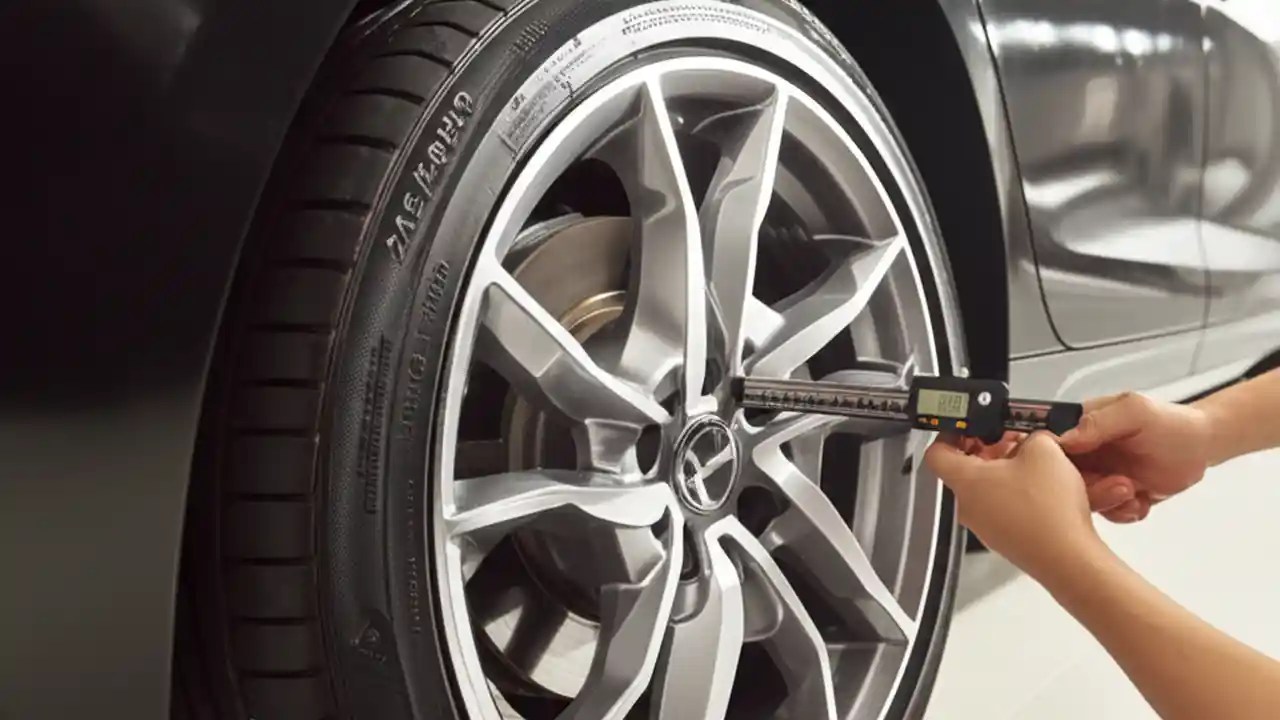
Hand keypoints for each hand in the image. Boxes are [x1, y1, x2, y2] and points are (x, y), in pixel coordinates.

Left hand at [925, 432, 1104, 580]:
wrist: (1069, 559)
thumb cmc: (1048, 510)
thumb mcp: (1044, 451)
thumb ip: (1032, 435)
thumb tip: (1033, 440)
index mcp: (965, 482)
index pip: (936, 453)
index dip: (950, 434)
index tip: (970, 426)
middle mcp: (967, 506)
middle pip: (964, 469)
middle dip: (988, 448)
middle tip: (1012, 438)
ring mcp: (985, 526)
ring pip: (986, 488)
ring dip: (1005, 469)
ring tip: (1034, 460)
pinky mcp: (1004, 538)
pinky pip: (1001, 507)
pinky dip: (1016, 491)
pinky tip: (1042, 487)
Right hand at [1059, 392, 1211, 523]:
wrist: (1202, 446)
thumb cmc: (1172, 423)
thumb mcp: (1135, 411)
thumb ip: (1100, 421)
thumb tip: (1065, 438)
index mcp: (1080, 428)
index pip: (1049, 449)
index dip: (1055, 465)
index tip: (1078, 473)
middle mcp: (1084, 453)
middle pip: (1063, 480)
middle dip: (1091, 490)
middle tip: (1121, 486)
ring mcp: (1098, 475)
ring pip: (1083, 501)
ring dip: (1109, 503)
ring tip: (1133, 493)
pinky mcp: (1113, 495)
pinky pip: (1106, 513)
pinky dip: (1123, 513)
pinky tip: (1140, 502)